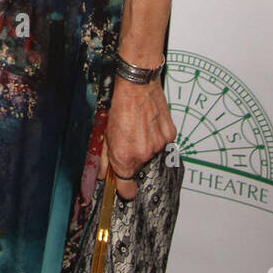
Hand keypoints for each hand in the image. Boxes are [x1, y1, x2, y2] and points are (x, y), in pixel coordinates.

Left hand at [100, 77, 176, 199]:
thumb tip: (103, 173)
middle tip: (126, 138)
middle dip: (131, 157)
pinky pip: (162, 143)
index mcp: (124, 156)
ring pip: (150, 154)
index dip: (123, 188)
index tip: (122, 187)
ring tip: (137, 126)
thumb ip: (103, 156)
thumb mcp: (104, 131)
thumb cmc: (119, 103)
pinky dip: (156, 136)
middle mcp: (143, 154)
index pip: (127, 188)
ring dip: (144, 145)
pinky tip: (148, 122)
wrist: (137, 83)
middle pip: (137, 167)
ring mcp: (158, 145)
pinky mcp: (169, 135)